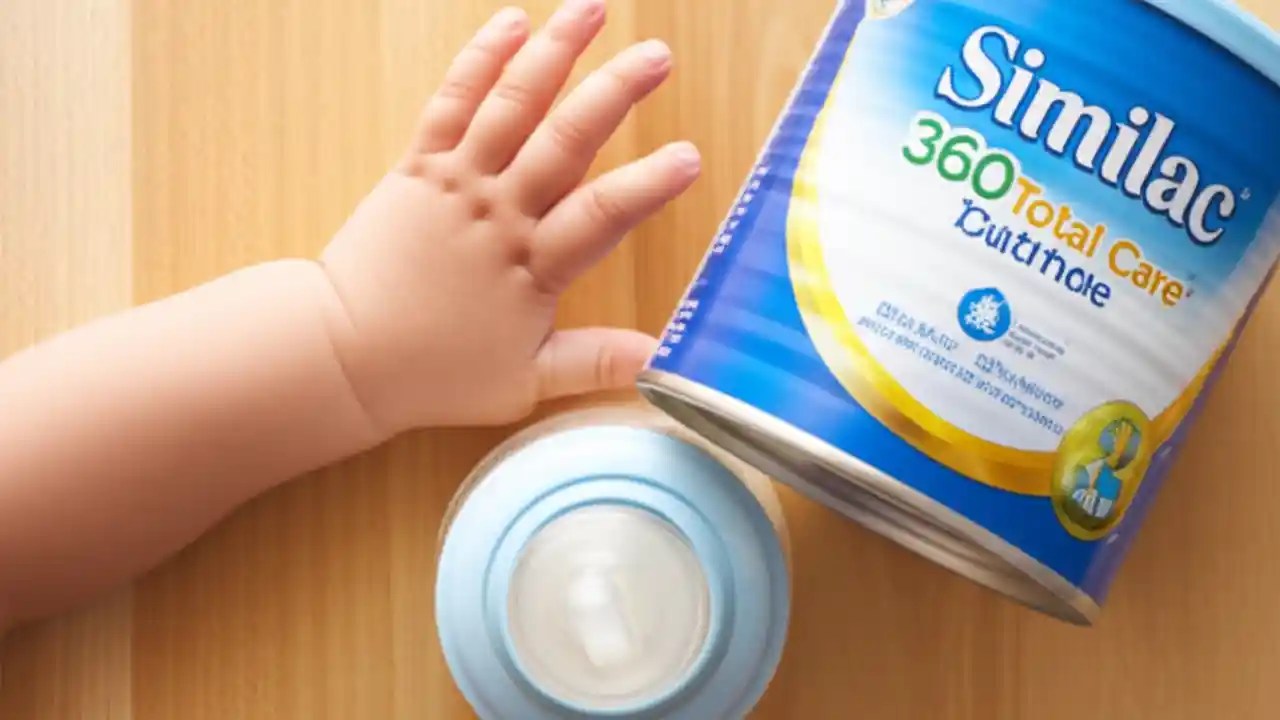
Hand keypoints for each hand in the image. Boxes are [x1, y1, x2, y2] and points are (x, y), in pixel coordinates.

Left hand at [319, 0, 698, 433]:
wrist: (343, 352)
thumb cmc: (435, 372)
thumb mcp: (523, 383)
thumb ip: (593, 363)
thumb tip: (660, 361)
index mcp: (530, 267)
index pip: (600, 216)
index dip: (647, 185)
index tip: (689, 156)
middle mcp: (497, 212)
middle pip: (563, 140)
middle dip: (614, 92)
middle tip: (657, 55)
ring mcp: (456, 182)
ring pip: (511, 105)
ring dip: (553, 52)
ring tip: (592, 9)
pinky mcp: (418, 165)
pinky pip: (452, 102)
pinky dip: (481, 60)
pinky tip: (512, 23)